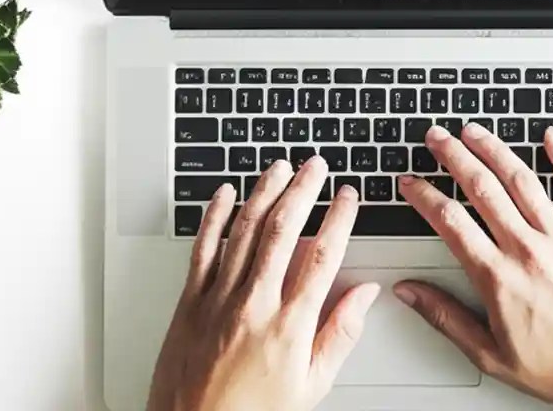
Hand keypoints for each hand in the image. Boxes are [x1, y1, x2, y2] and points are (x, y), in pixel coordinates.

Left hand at [147, 159, 378, 410]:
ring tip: (280, 169)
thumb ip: (340, 334)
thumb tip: (364, 296)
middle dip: (302, 190)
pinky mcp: (188, 302)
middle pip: (282, 230)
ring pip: (243, 230)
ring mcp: (217, 299)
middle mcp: (253, 304)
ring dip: (264, 193)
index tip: (347, 197)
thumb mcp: (311, 385)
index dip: (338, 219)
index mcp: (290, 325)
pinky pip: (203, 248)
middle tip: (315, 166)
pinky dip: (214, 217)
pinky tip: (225, 195)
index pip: (321, 256)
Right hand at [394, 124, 552, 410]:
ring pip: (522, 181)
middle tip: (436, 137)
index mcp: (498, 279)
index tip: (410, 182)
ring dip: (494, 150)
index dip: (424, 196)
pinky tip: (551, 137)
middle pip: (481, 189)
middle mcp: (528, 251)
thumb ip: (445, 317)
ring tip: (474, 131)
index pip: (450, 222)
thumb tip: (409, 292)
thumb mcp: (491, 355)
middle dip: (453, 157)